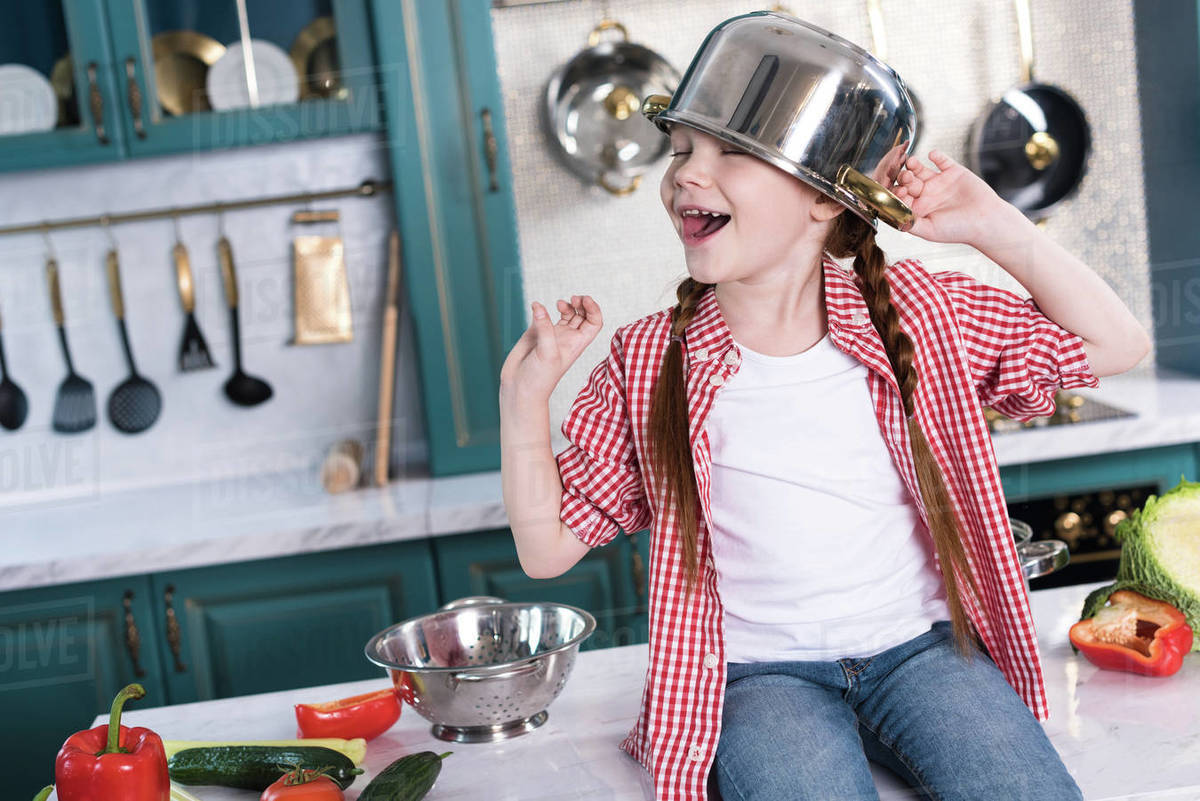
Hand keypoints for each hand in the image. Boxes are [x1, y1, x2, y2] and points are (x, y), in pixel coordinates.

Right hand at [500, 295, 602, 401]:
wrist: (520, 388)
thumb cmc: (539, 378)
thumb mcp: (547, 352)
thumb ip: (545, 328)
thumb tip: (539, 306)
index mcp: (577, 344)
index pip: (594, 323)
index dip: (594, 310)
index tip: (585, 300)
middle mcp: (567, 338)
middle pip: (583, 315)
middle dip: (582, 304)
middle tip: (575, 298)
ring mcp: (552, 335)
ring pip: (567, 314)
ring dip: (567, 305)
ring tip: (560, 303)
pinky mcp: (536, 333)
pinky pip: (543, 316)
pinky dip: (542, 308)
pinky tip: (537, 306)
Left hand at [892, 149, 1008, 245]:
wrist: (986, 221)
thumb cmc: (958, 230)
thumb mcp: (930, 230)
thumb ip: (911, 224)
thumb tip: (894, 217)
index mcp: (917, 208)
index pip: (900, 197)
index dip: (896, 192)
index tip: (898, 191)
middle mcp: (924, 193)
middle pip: (907, 181)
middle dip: (904, 177)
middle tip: (905, 176)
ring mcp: (937, 181)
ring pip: (920, 169)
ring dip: (914, 164)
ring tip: (912, 162)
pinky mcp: (952, 171)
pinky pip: (941, 160)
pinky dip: (937, 155)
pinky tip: (932, 155)